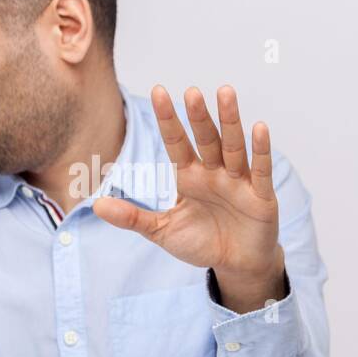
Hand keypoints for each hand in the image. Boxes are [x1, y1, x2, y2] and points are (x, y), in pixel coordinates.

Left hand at [93, 85, 285, 313]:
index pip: (176, 142)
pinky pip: (260, 170)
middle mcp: (214, 172)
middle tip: (191, 91)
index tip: (158, 91)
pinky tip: (259, 128)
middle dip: (198, 116)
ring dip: (230, 120)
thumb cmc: (202, 243)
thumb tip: (96, 205)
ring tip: (225, 93)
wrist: (237, 265)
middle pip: (205, 139)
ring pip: (233, 146)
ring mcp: (239, 182)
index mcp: (189, 176)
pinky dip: (261, 150)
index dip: (168, 119)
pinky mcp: (261, 197)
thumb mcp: (162, 231)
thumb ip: (133, 217)